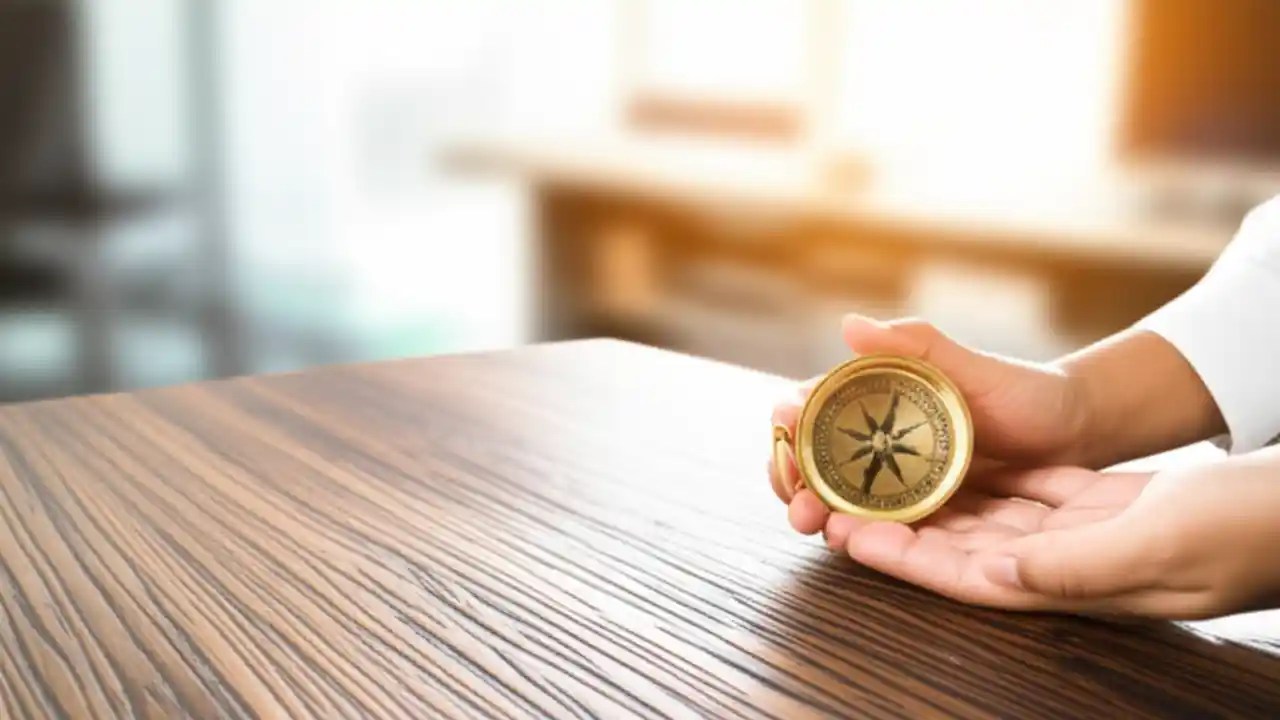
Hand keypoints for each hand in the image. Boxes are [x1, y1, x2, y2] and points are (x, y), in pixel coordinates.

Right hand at [769, 315, 1089, 533]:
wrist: (1077, 437)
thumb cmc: (1027, 390)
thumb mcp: (974, 365)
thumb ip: (917, 344)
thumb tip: (848, 323)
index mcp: (876, 398)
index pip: (812, 407)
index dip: (788, 419)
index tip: (782, 427)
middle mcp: (875, 440)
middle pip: (811, 459)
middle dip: (789, 477)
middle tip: (795, 497)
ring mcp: (894, 481)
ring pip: (835, 497)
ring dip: (813, 511)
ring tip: (814, 525)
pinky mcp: (919, 516)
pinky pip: (877, 527)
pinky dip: (854, 534)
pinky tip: (847, 542)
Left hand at [825, 452, 1279, 618]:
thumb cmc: (1245, 535)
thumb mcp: (1159, 546)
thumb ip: (1076, 565)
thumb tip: (998, 574)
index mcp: (1070, 584)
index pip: (964, 577)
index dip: (903, 559)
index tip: (847, 535)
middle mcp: (1061, 564)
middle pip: (958, 548)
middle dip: (898, 527)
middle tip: (839, 498)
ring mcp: (1076, 535)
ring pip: (983, 517)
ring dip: (929, 497)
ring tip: (876, 472)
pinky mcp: (1093, 505)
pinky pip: (1021, 490)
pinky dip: (982, 471)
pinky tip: (946, 451)